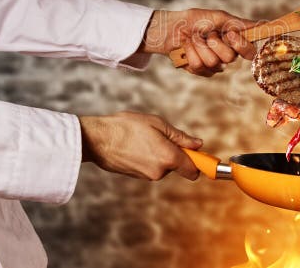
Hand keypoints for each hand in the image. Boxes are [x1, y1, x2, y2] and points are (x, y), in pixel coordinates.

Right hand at [79, 111, 201, 180]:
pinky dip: (149, 158)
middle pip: (178, 166)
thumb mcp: (158, 124)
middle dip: (176, 154)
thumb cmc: (126, 127)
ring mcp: (147, 176)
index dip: (199, 163)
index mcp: (168, 157)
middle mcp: (159, 172)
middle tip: (163, 136)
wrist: (98, 139)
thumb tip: (197, 144)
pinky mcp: (137, 176)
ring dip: (161, 155)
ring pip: (164, 166)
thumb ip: (180, 137)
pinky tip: (137, 146)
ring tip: (145, 139)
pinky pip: (152, 167)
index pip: (193, 170)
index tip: (201, 157)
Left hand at [139, 8, 256, 76]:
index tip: (231, 34)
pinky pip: (199, 66)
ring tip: (193, 39)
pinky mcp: (200, 71)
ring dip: (200, 46)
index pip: (250, 51)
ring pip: (213, 62)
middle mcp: (226, 54)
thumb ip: (239, 23)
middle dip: (215, 42)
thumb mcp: (218, 17)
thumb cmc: (194, 20)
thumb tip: (262, 24)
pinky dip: (190, 53)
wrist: (170, 27)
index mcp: (234, 41)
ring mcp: (213, 64)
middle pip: (230, 58)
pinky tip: (186, 48)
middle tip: (206, 34)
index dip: (242, 45)